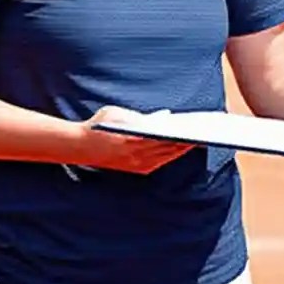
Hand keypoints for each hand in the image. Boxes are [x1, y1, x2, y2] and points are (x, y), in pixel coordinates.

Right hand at [73, 106, 194, 174]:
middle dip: (188, 141)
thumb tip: (166, 116)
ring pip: (167, 157)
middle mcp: (138, 155)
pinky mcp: (136, 169)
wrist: (79, 146)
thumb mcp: (120, 114)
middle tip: (204, 133)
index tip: (198, 128)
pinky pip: (159, 163)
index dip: (185, 134)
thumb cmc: (100, 124)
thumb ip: (143, 116)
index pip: (167, 138)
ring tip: (196, 139)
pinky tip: (179, 148)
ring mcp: (137, 164)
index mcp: (136, 139)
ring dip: (181, 149)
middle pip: (171, 148)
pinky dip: (170, 155)